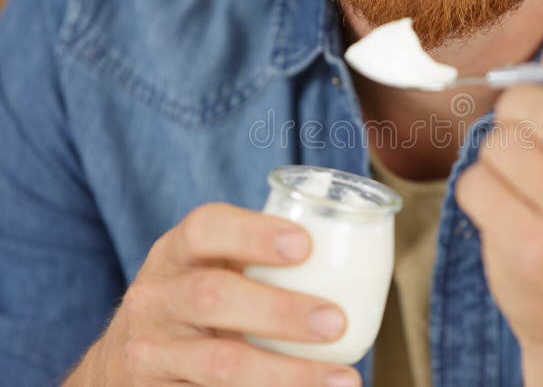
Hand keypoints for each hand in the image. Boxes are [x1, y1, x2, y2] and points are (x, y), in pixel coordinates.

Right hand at [64, 203, 360, 386]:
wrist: (126, 361)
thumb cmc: (195, 301)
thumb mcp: (209, 268)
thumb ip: (258, 260)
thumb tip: (357, 262)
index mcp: (177, 251)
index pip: (207, 229)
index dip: (255, 234)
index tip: (306, 246)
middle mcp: (156, 297)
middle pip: (214, 297)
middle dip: (281, 311)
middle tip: (336, 322)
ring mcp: (150, 351)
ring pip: (218, 363)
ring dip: (287, 374)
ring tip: (342, 379)